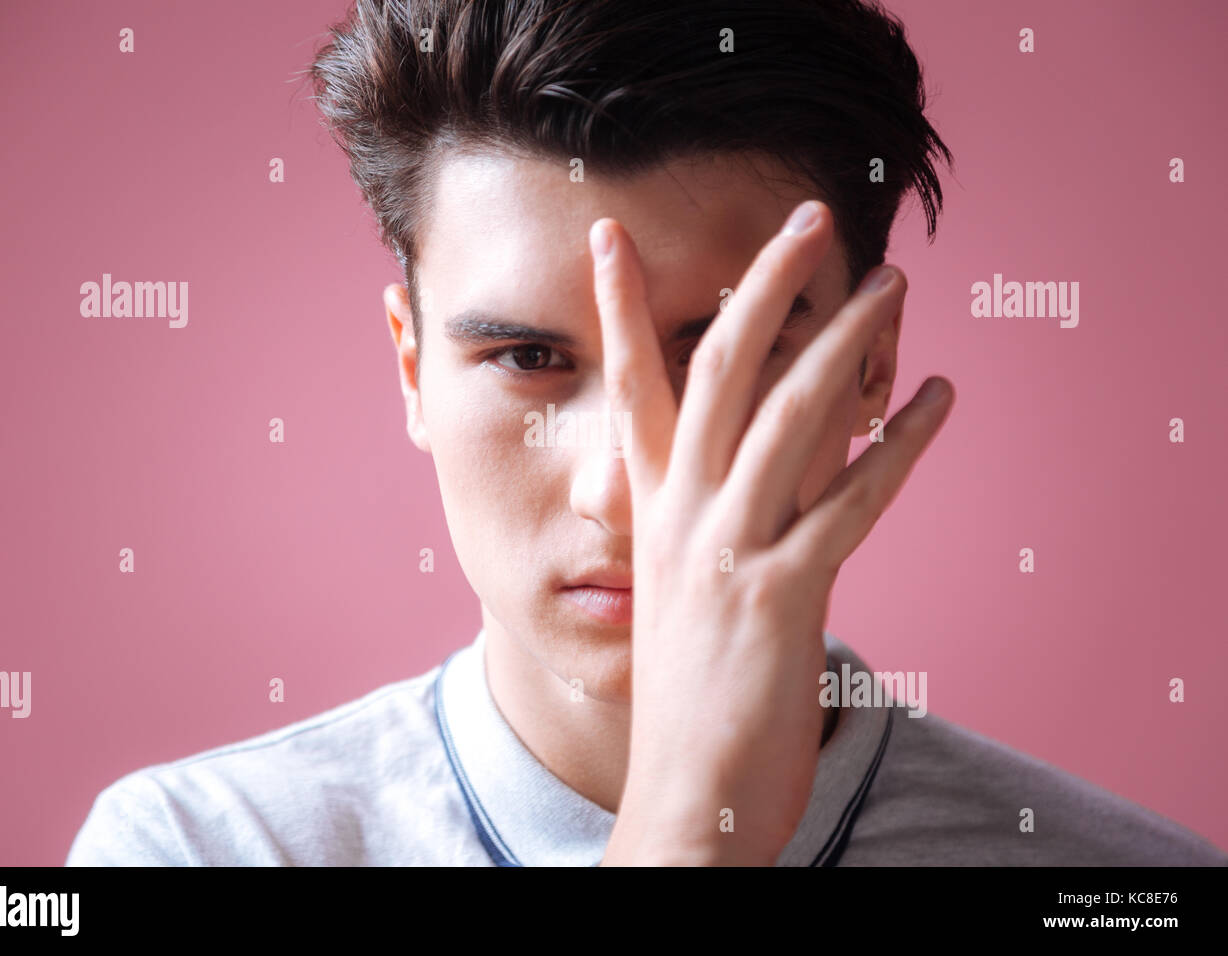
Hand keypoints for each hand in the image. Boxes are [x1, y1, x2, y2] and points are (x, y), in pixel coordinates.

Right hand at [592, 200, 953, 864]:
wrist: (685, 799)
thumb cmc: (690, 700)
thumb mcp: (685, 596)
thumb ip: (715, 524)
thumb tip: (771, 473)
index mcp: (650, 512)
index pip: (632, 389)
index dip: (619, 306)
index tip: (611, 236)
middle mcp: (682, 516)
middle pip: (719, 371)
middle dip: (762, 286)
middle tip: (805, 219)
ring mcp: (728, 551)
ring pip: (790, 415)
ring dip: (847, 339)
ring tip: (892, 283)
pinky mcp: (781, 595)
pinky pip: (852, 498)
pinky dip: (900, 442)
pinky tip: (936, 398)